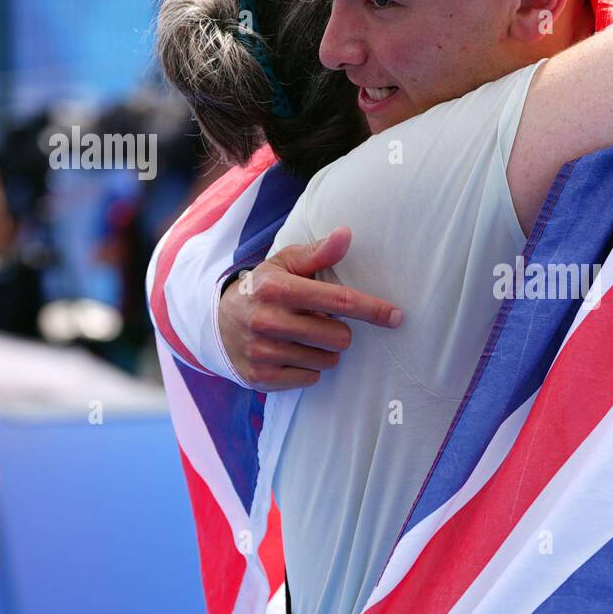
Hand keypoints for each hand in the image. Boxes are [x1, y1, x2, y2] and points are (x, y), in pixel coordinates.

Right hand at [220, 226, 402, 389]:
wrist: (216, 324)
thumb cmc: (263, 289)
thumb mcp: (284, 265)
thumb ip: (317, 253)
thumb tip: (346, 234)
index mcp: (277, 288)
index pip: (339, 300)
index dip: (372, 310)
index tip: (396, 317)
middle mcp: (267, 320)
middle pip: (339, 337)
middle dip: (338, 331)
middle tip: (319, 322)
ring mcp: (262, 352)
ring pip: (327, 361)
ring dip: (324, 351)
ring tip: (303, 337)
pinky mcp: (261, 378)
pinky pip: (310, 379)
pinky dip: (308, 369)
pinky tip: (290, 354)